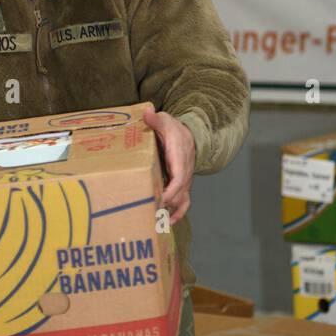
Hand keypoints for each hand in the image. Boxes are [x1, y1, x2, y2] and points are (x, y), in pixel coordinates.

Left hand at [142, 105, 195, 224]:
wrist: (189, 136)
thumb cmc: (174, 130)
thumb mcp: (165, 120)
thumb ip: (155, 119)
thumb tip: (146, 112)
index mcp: (180, 158)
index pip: (179, 178)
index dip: (170, 190)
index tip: (159, 199)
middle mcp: (185, 173)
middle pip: (179, 194)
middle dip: (166, 206)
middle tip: (150, 216)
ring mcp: (185, 181)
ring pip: (182, 201)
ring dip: (171, 212)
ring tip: (157, 224)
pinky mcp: (182, 186)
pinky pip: (184, 203)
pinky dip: (178, 214)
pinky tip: (168, 223)